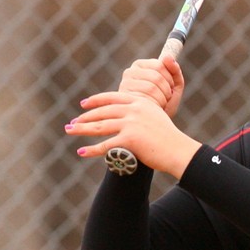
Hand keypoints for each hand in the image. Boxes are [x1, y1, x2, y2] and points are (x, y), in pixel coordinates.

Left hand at [67, 82, 199, 177]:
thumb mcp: (155, 119)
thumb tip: (124, 118)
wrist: (179, 151)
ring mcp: (131, 124)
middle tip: (72, 122)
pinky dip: (92, 150)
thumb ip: (140, 115)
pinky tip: (82, 152)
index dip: (96, 100)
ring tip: (70, 131)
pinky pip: (106, 145)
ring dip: (82, 129)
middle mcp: (134, 110)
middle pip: (103, 112)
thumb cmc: (169, 139)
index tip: (84, 104)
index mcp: (140, 102)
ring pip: (100, 126)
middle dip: (85, 117)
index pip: (112, 98)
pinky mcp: (129, 139)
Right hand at [119, 55, 182, 116]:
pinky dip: (154, 106)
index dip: (169, 79)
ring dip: (162, 99)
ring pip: (152, 87)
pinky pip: (145, 99)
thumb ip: (174, 71)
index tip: (169, 87)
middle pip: (157, 76)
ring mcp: (125, 85)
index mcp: (141, 65)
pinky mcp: (124, 99)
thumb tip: (167, 57)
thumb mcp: (174, 87)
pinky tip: (152, 110)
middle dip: (167, 91)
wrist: (153, 127)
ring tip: (159, 105)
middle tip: (164, 98)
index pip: (160, 65)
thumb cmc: (164, 105)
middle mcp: (130, 72)